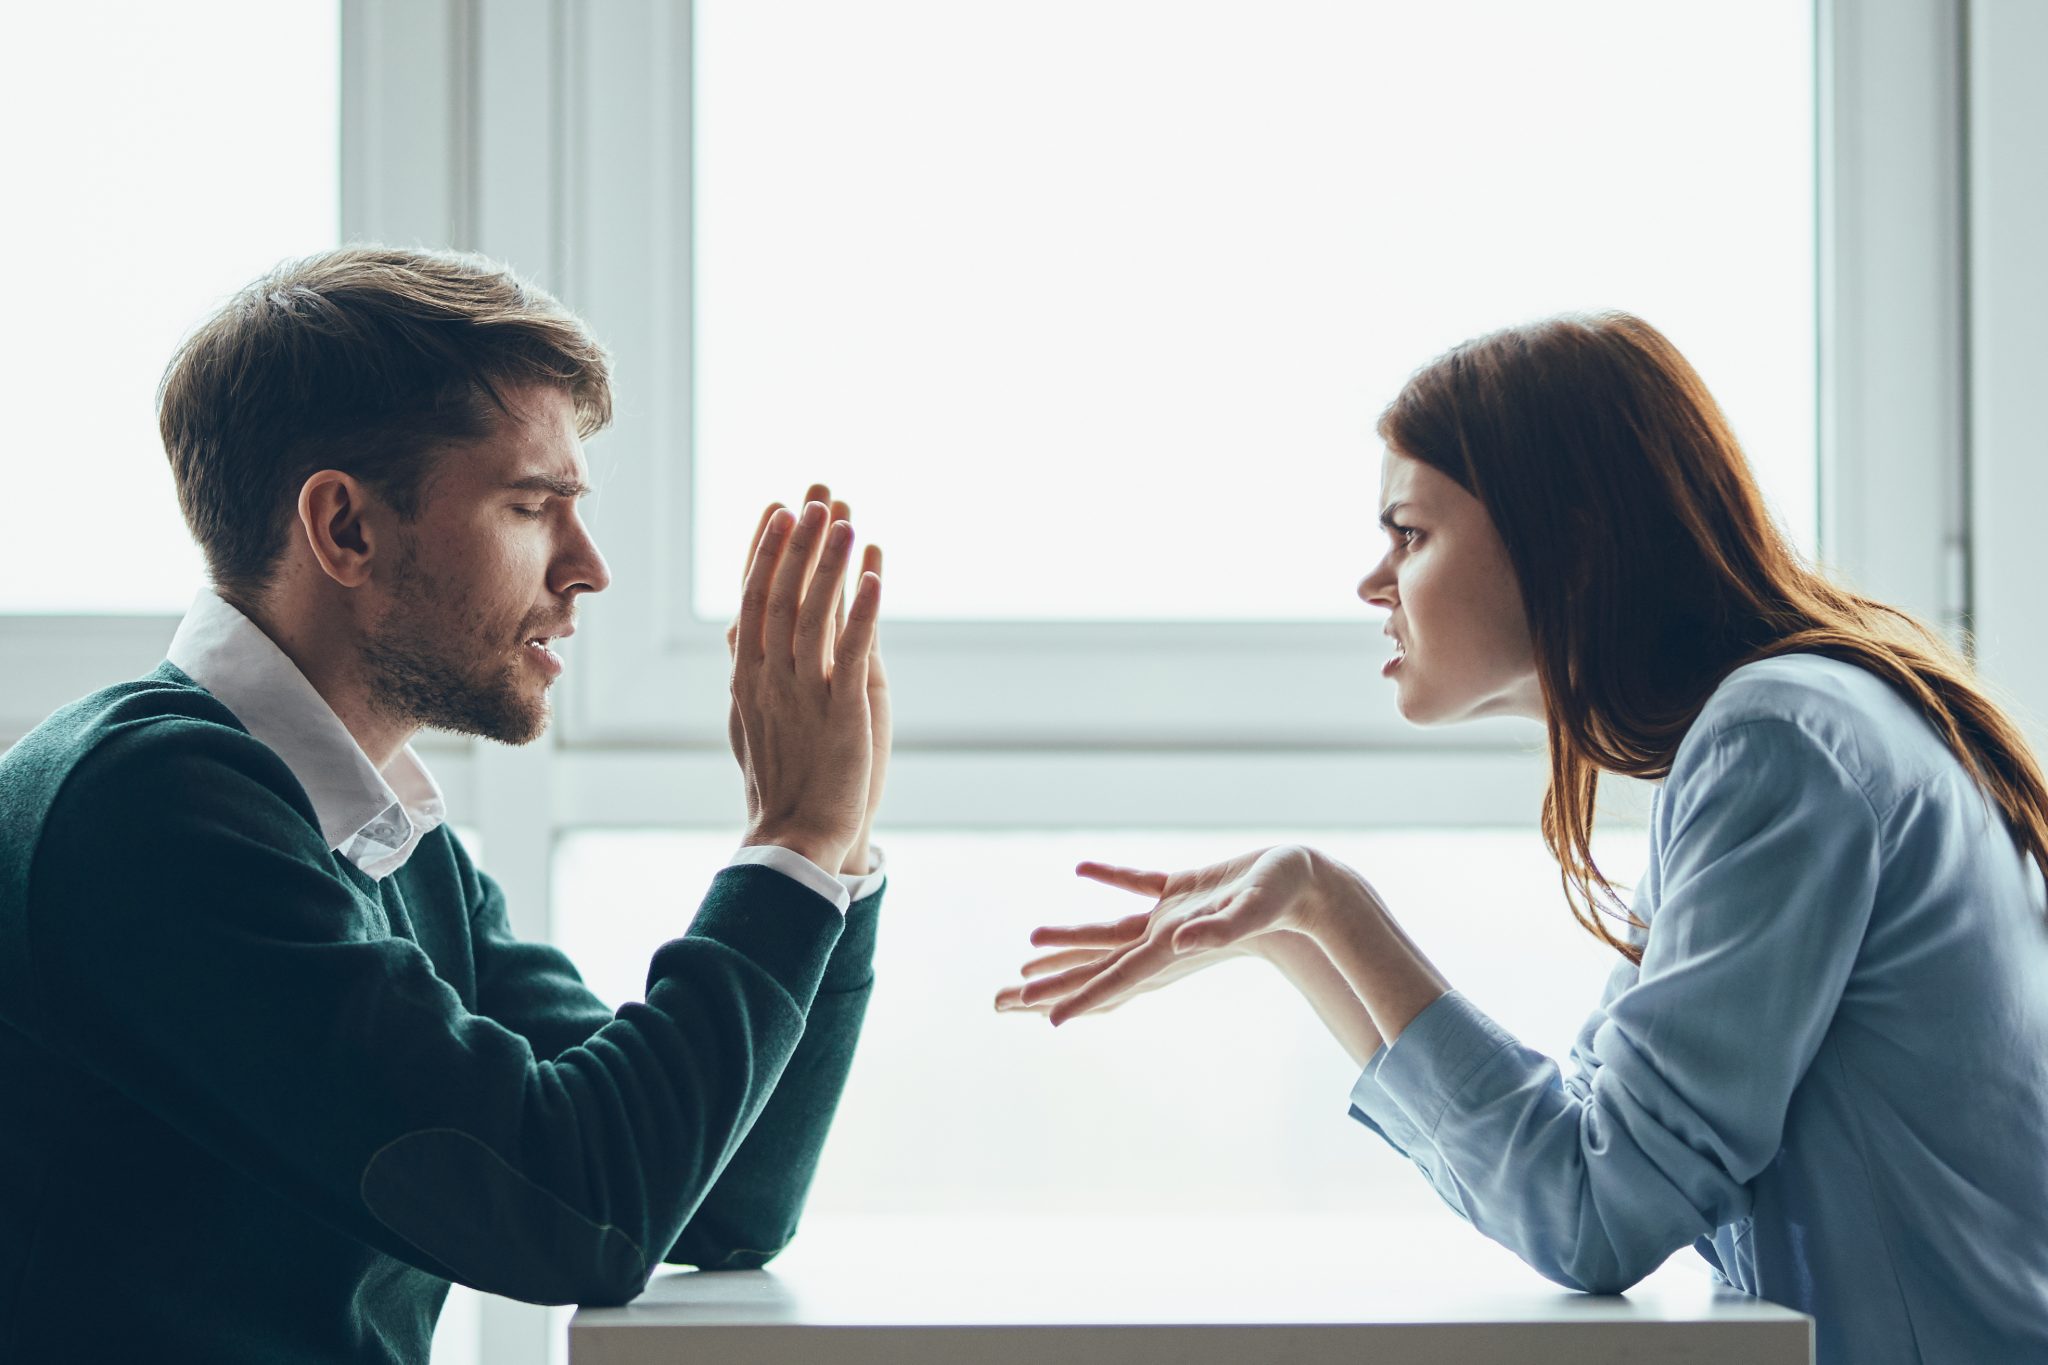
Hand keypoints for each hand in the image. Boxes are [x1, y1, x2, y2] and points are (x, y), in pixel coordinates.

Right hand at [728, 497, 880, 872]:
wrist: (792, 837)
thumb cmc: (777, 781)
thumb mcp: (747, 718)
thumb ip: (745, 671)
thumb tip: (736, 633)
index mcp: (747, 677)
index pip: (752, 598)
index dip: (764, 550)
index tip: (777, 509)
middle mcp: (768, 677)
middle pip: (780, 594)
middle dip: (797, 541)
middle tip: (813, 496)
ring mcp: (803, 693)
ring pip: (813, 614)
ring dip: (829, 563)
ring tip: (845, 519)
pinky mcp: (841, 711)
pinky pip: (852, 651)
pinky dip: (863, 611)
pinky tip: (876, 577)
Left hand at [999, 848, 1331, 1024]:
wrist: (1316, 890)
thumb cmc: (1287, 898)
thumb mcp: (1253, 909)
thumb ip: (1221, 926)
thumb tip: (1183, 939)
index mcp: (1173, 947)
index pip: (1116, 978)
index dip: (1079, 998)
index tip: (1043, 1020)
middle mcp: (1165, 939)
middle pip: (1096, 968)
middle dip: (1050, 987)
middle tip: (1000, 1003)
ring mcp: (1172, 916)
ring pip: (1106, 934)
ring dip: (1067, 941)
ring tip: (1028, 948)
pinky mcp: (1184, 890)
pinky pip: (1136, 885)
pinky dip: (1110, 878)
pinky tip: (1083, 867)